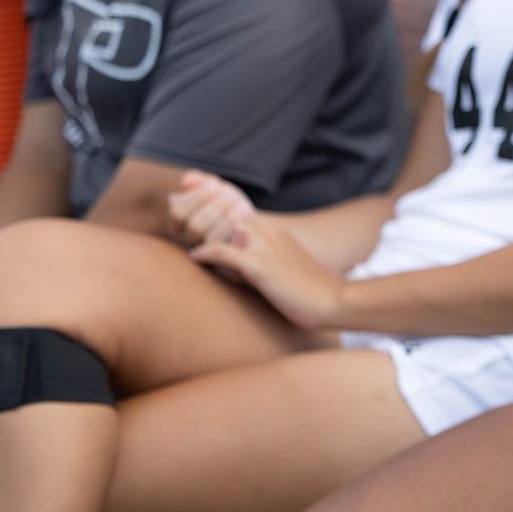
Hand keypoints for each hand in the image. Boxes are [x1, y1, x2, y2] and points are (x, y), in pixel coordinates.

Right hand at [167, 169, 255, 246]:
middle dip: (216, 207)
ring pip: (210, 239)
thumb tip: (187, 181)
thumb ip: (197, 180)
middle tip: (229, 196)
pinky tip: (244, 225)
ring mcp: (208, 250)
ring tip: (241, 205)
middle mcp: (190, 239)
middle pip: (195, 226)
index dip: (196, 197)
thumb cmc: (223, 199)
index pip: (178, 212)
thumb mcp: (211, 186)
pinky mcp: (228, 256)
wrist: (245, 216)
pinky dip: (237, 237)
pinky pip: (230, 251)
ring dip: (228, 218)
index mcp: (179, 223)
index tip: (214, 185)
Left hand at [189, 215, 349, 330]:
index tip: (193, 213)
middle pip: (224, 213)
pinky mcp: (261, 267)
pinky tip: (195, 258)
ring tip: (181, 236)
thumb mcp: (289, 268)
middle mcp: (270, 233)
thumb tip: (245, 269)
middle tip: (177, 215)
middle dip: (200, 213)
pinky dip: (206, 252)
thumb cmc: (313, 292)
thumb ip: (267, 261)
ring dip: (200, 231)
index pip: (236, 211)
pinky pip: (223, 252)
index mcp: (276, 232)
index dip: (213, 210)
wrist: (336, 301)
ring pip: (220, 227)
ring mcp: (265, 248)